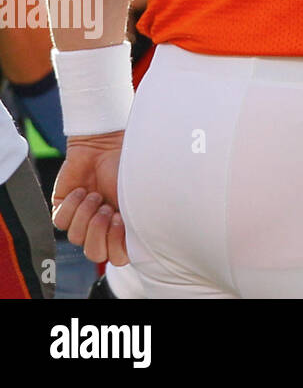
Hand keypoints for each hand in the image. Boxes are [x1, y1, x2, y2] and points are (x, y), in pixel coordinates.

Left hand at [51, 132, 128, 265]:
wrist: (106, 144)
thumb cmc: (129, 167)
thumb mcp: (141, 195)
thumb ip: (141, 222)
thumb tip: (139, 241)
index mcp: (125, 227)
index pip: (118, 257)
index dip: (117, 245)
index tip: (122, 220)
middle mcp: (104, 227)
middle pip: (94, 253)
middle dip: (98, 233)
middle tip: (107, 210)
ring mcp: (83, 219)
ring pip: (76, 238)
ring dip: (86, 215)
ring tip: (95, 195)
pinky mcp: (65, 208)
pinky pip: (61, 222)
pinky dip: (72, 206)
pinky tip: (82, 190)